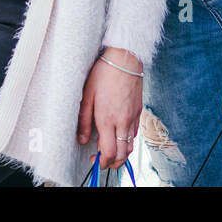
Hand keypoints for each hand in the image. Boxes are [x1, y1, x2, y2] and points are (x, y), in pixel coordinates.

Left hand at [76, 47, 142, 169]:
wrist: (124, 58)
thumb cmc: (104, 73)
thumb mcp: (87, 96)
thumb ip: (83, 120)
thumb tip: (82, 139)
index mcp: (108, 119)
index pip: (109, 153)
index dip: (101, 162)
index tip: (94, 160)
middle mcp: (123, 121)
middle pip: (123, 154)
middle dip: (113, 163)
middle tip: (102, 160)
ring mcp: (133, 116)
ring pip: (131, 145)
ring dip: (122, 153)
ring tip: (110, 150)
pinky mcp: (139, 110)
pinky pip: (135, 132)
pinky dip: (128, 140)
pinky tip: (119, 134)